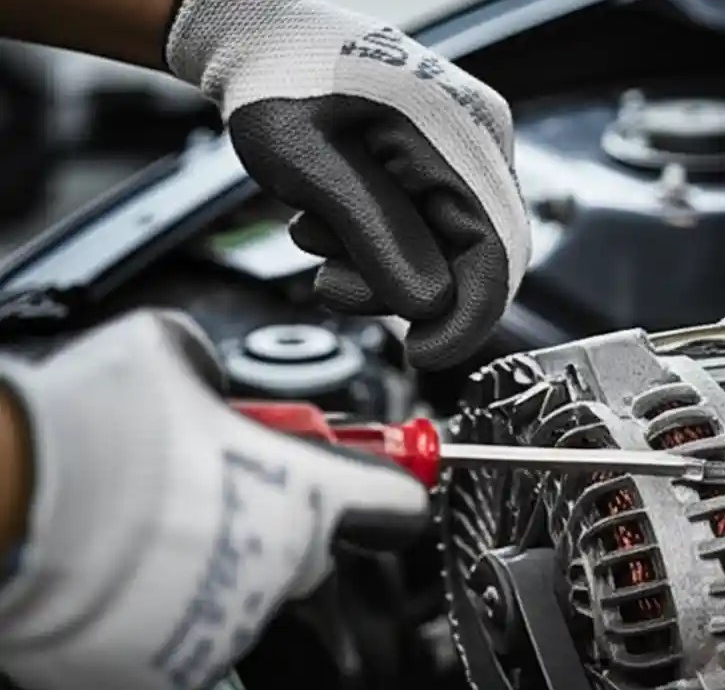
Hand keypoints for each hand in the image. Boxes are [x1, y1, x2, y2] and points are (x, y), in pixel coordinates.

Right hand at [0, 310, 427, 689]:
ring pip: (254, 589)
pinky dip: (174, 605)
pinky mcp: (179, 665)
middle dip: (282, 519)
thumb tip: (209, 381)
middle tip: (219, 487)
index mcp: (308, 489)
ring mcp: (232, 621)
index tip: (388, 484)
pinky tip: (129, 568)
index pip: (396, 503)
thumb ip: (216, 376)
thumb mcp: (169, 355)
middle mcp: (284, 563)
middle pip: (315, 547)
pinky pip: (197, 631)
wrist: (11, 500)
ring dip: (221, 558)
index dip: (388, 487)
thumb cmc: (92, 427)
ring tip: (152, 523)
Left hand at [165, 0, 530, 369]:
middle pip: (477, 257)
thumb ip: (375, 235)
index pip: (496, 251)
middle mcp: (480, 140)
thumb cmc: (279, 82)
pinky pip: (433, 231)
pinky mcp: (445, 166)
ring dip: (381, 268)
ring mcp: (467, 152)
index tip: (422, 356)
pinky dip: (383, 247)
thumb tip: (429, 306)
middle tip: (337, 287)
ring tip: (317, 238)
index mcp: (460, 132)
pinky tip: (334, 223)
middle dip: (410, 291)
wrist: (265, 41)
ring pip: (450, 252)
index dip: (467, 318)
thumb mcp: (312, 166)